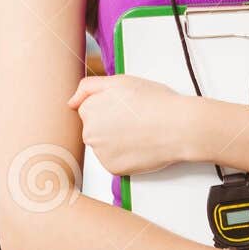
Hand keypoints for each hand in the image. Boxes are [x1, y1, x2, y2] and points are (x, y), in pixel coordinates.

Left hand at [67, 74, 193, 174]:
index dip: (109, 105)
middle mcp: (89, 134)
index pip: (88, 109)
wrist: (178, 127)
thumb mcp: (120, 81)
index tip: (126, 106)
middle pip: (94, 128)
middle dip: (110, 123)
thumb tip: (70, 102)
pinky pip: (114, 160)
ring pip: (104, 145)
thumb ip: (88, 86)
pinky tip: (140, 145)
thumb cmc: (154, 101)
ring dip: (116, 140)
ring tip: (140, 132)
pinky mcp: (113, 169)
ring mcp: (101, 154)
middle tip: (135, 118)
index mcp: (88, 110)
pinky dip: (124, 155)